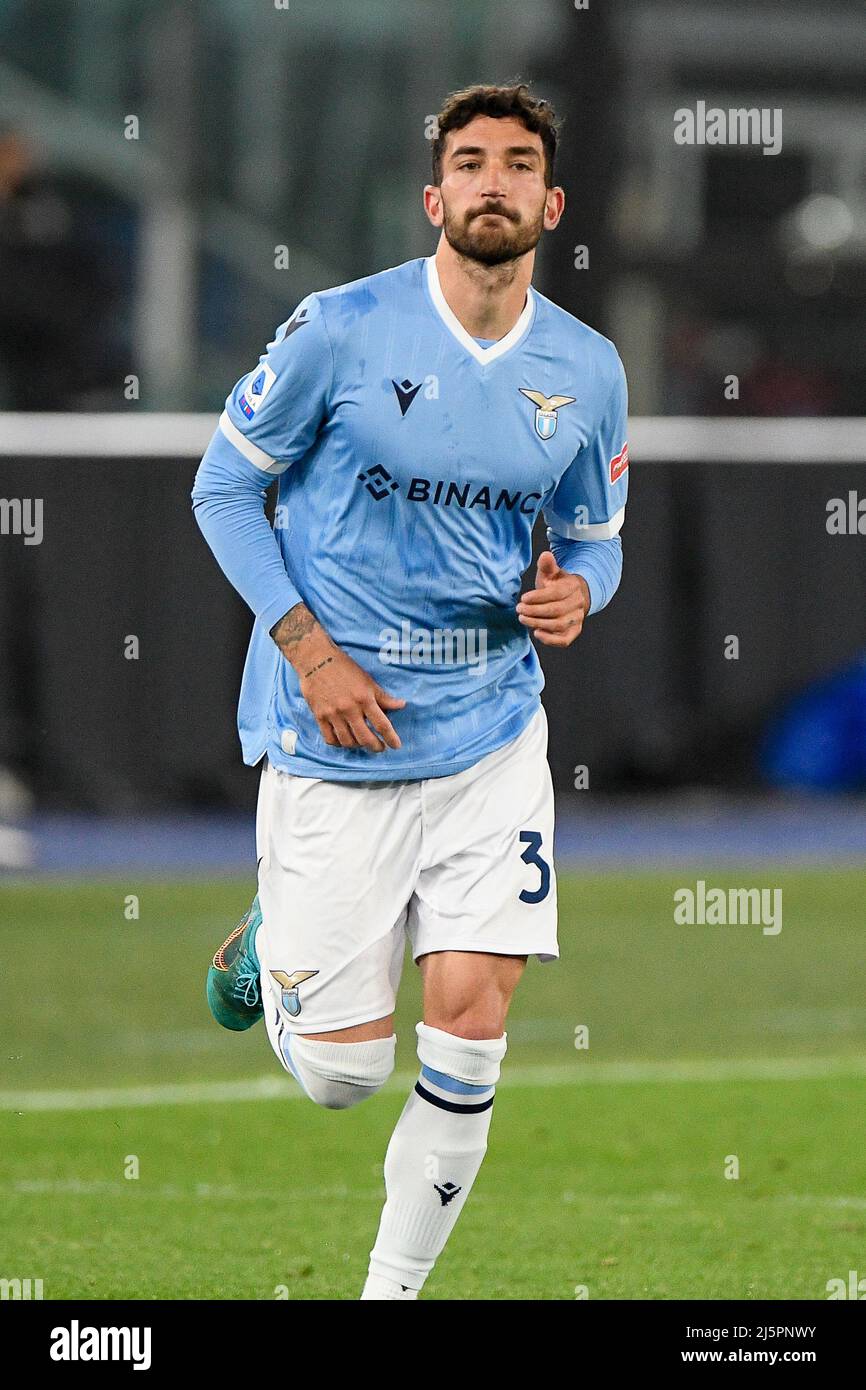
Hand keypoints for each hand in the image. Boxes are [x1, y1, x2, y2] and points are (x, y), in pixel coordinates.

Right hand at [271, 605, 405, 750]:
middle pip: (365, 738)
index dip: (391, 738)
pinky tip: (344, 740)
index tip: (396, 746)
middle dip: (376, 746)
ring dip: (358, 746)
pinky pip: (330, 738)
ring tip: (362, 742)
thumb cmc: (344, 668)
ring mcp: (333, 714)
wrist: (316, 660)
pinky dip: (339, 744)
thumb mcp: (367, 680)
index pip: (382, 724)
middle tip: (380, 748)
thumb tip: (401, 705)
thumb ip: (383, 697)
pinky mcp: (319, 716)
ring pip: (348, 741)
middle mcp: (349, 709)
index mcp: (364, 698)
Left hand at [516, 551, 589, 647]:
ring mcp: (577, 619)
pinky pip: (565, 640)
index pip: (556, 593)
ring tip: (523, 619)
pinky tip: (537, 633)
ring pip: (558, 625)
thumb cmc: (558, 585)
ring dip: (538, 624)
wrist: (574, 598)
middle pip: (556, 610)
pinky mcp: (574, 632)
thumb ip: (547, 565)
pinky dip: (551, 640)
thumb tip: (545, 555)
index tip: (524, 598)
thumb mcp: (552, 573)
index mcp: (573, 587)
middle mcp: (578, 604)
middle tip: (519, 610)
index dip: (539, 597)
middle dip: (535, 611)